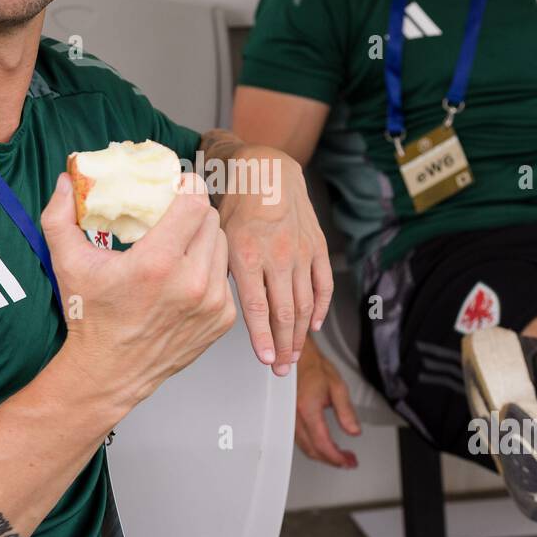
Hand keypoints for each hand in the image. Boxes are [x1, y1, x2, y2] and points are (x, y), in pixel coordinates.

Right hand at [41, 170, 236, 411]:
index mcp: (157, 263)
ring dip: (204, 238)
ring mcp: (212, 303)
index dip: (188, 187)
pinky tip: (186, 276)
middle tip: (176, 213)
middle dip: (194, 211)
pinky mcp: (222, 318)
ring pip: (221, 246)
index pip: (195, 203)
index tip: (178, 185)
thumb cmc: (90, 318)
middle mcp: (191, 283)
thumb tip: (65, 180)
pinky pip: (224, 277)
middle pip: (211, 220)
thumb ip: (59, 216)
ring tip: (181, 244)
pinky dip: (209, 270)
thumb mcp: (68, 263)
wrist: (109, 372)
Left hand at [217, 149, 333, 377]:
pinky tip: (315, 325)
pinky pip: (323, 284)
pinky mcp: (317, 247)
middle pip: (285, 312)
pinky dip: (321, 308)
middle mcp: (277, 256)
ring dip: (301, 334)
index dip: (263, 338)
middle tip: (282, 368)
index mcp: (248, 255)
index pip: (258, 308)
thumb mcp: (217, 233)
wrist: (267, 169)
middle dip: (284, 346)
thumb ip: (220, 269)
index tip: (266, 360)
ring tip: (295, 355)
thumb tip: (213, 300)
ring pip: (306, 303)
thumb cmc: (235, 199)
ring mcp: (301, 253)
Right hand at [295, 341, 359, 468]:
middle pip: (312, 450)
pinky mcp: (287, 419)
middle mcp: (294, 416)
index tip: (349, 461)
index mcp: (307, 409)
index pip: (322, 443)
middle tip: (348, 461)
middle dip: (332, 460)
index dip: (337, 457)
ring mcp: (288, 419)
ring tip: (340, 456)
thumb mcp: (337, 387)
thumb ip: (346, 412)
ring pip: (305, 448)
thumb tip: (354, 431)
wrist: (295, 357)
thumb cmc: (313, 367)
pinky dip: (313, 447)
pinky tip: (324, 446)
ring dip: (323, 456)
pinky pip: (299, 440)